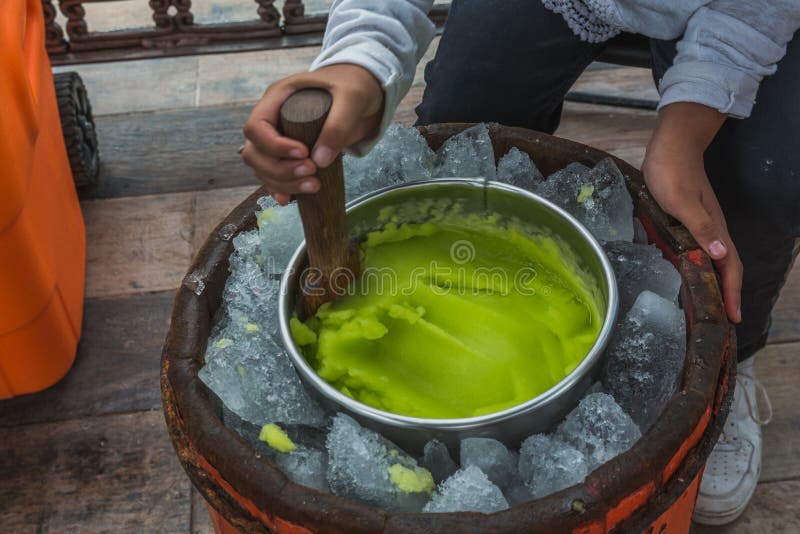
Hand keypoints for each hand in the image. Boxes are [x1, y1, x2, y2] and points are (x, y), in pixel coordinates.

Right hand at [241, 64, 383, 204]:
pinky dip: (280, 189)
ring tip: (314, 186)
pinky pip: (273, 176)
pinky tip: (290, 200)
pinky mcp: (288, 154)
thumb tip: (319, 161)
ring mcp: (277, 137)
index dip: (274, 146)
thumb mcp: (351, 99)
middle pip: (254, 152)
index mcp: (278, 98)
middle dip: (279, 169)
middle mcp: (272, 118)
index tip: (303, 153)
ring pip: (262, 168)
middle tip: (312, 173)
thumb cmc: (353, 85)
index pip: (256, 126)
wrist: (362, 90)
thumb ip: (337, 125)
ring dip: (282, 182)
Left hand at [643, 103, 741, 322]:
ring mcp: (704, 224)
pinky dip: (702, 266)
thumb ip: (700, 228)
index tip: (733, 317)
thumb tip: (720, 255)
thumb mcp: (681, 202)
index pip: (730, 267)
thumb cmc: (672, 172)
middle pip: (727, 267)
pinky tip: (692, 273)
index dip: (732, 293)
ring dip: (717, 282)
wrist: (672, 145)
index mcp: (715, 229)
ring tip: (711, 304)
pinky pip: (702, 250)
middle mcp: (714, 230)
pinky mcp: (692, 219)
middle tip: (725, 319)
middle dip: (728, 294)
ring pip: (716, 259)